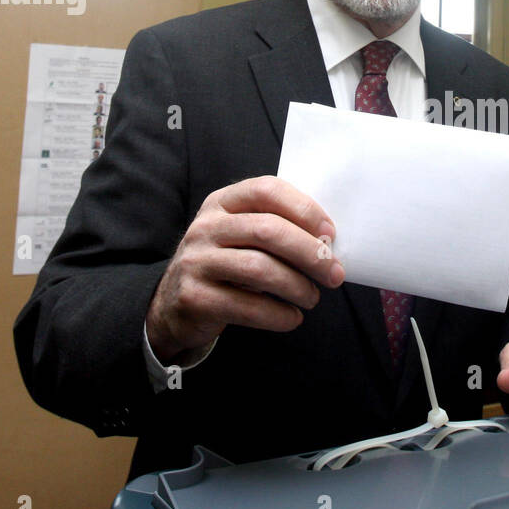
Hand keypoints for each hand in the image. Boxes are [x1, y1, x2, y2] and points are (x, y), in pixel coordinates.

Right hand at [146, 176, 344, 363]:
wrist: (173, 303)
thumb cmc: (225, 265)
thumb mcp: (240, 235)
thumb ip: (274, 228)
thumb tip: (328, 243)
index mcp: (221, 202)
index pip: (266, 190)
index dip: (303, 209)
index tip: (330, 233)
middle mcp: (206, 227)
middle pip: (268, 230)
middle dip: (310, 253)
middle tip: (334, 274)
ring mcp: (196, 261)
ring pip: (259, 269)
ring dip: (297, 286)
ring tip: (312, 298)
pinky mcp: (194, 297)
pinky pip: (246, 306)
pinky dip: (278, 315)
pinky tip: (292, 318)